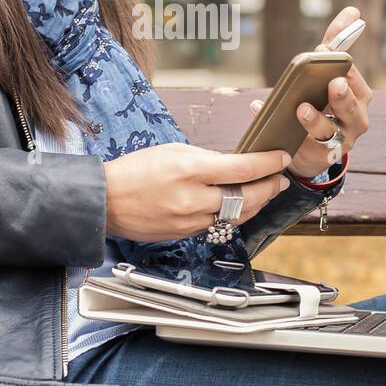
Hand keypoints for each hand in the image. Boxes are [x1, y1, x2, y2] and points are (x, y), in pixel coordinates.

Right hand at [103, 143, 291, 241]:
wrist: (105, 202)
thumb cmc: (134, 171)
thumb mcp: (172, 151)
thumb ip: (206, 159)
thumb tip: (235, 163)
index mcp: (190, 171)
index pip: (242, 168)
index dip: (268, 163)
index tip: (280, 157)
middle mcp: (193, 199)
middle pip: (247, 197)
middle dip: (269, 187)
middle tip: (280, 179)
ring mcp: (190, 221)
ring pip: (237, 216)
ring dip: (256, 203)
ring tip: (265, 191)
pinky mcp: (186, 234)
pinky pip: (218, 224)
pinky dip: (232, 214)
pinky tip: (238, 204)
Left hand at [248, 6, 372, 179]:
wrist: (314, 148)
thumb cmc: (323, 102)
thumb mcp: (327, 74)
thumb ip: (336, 43)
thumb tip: (351, 11)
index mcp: (360, 95)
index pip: (353, 75)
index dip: (341, 65)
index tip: (326, 51)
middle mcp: (357, 118)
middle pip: (352, 107)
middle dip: (343, 96)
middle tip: (334, 84)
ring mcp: (341, 141)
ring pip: (331, 131)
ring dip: (315, 119)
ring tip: (301, 108)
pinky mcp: (322, 158)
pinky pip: (306, 147)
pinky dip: (287, 133)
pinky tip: (263, 113)